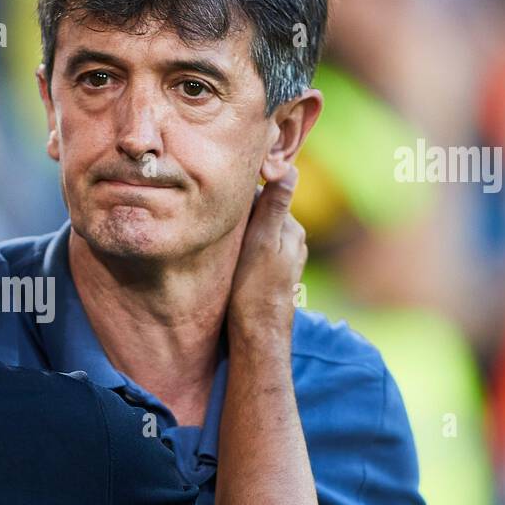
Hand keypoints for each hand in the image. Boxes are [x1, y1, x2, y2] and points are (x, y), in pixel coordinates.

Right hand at [228, 166, 306, 345]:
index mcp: (292, 229)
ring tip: (218, 239)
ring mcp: (282, 260)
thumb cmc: (254, 289)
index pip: (264, 197)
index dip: (240, 196)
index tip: (217, 199)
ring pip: (258, 233)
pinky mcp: (271, 275)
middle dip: (240, 214)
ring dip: (240, 233)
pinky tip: (228, 258)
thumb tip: (290, 168)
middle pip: (261, 214)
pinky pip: (256, 251)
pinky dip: (242, 249)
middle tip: (212, 219)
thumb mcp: (263, 242)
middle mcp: (292, 241)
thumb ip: (275, 206)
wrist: (257, 336)